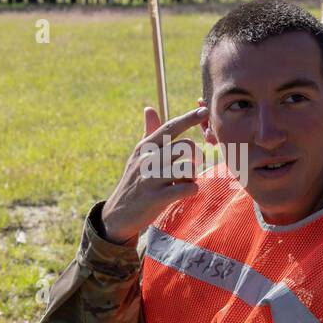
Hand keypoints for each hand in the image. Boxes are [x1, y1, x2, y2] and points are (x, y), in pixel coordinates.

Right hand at [100, 106, 206, 244]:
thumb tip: (149, 108)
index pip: (169, 127)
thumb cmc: (134, 181)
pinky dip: (192, 190)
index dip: (189, 118)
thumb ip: (148, 133)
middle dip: (198, 154)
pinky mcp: (156, 198)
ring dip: (194, 175)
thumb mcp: (138, 156)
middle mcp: (147, 160)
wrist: (118, 213)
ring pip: (188, 168)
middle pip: (185, 146)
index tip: (204, 111)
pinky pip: (187, 189)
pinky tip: (185, 192)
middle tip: (197, 163)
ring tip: (187, 181)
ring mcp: (151, 179)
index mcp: (144, 147)